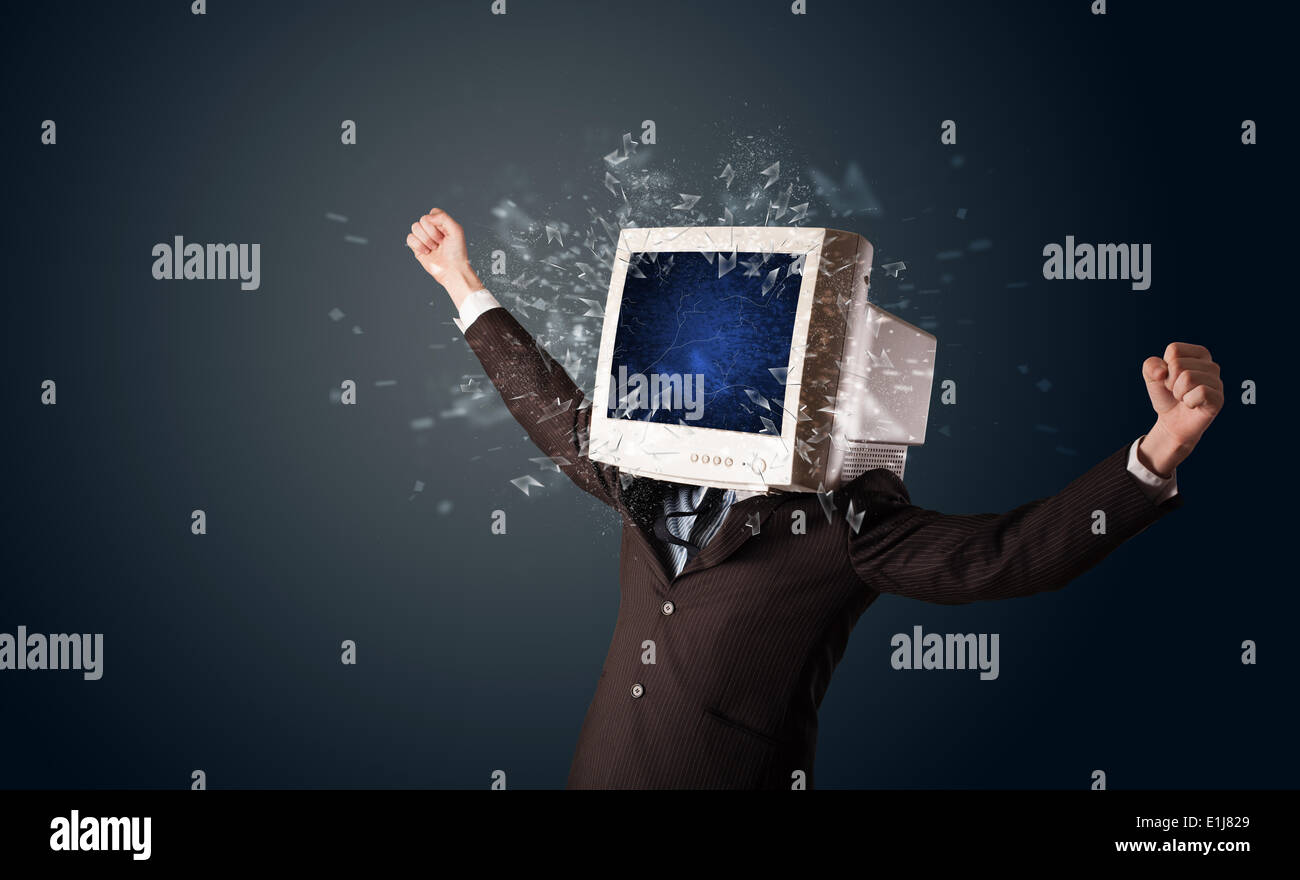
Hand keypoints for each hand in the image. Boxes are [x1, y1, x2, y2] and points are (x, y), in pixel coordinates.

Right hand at [406, 209, 482, 307]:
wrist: (452, 270)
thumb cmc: (457, 252)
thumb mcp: (457, 230)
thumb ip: (443, 217)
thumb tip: (426, 217)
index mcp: (442, 223)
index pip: (432, 212)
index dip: (438, 223)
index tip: (446, 234)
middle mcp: (432, 229)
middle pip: (422, 220)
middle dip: (432, 233)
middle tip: (441, 243)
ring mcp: (423, 238)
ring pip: (415, 227)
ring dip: (426, 240)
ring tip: (434, 248)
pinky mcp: (417, 247)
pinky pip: (409, 238)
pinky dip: (418, 245)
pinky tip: (427, 252)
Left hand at [1138, 342, 1223, 476]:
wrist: (1171, 422)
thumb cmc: (1165, 395)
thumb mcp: (1151, 377)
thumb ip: (1150, 365)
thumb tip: (1162, 372)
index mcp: (1199, 354)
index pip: (1174, 350)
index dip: (1165, 367)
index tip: (1169, 378)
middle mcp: (1211, 365)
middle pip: (1178, 365)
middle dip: (1170, 382)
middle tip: (1176, 391)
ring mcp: (1217, 382)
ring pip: (1188, 378)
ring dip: (1178, 393)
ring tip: (1184, 398)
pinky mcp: (1219, 399)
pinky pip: (1201, 392)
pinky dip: (1188, 401)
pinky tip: (1192, 405)